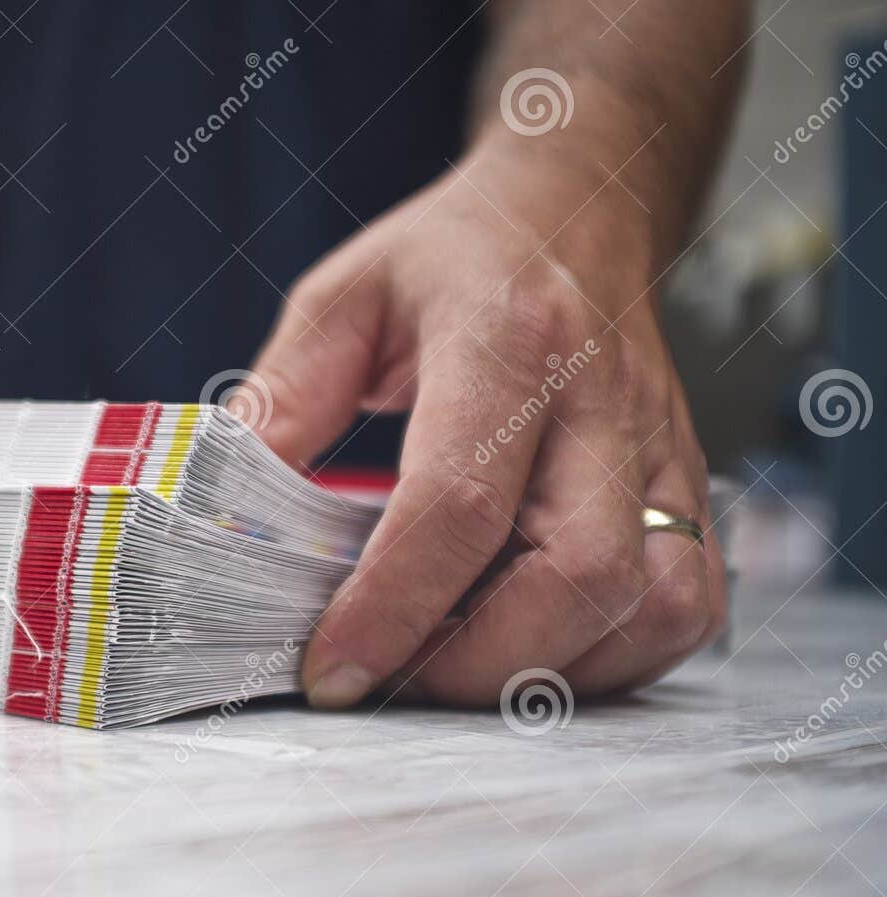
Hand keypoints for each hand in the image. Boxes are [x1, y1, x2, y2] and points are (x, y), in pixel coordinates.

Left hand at [245, 150, 727, 707]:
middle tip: (389, 678)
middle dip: (474, 662)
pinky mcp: (685, 484)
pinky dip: (610, 658)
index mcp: (506, 339)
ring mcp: (659, 447)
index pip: (459, 501)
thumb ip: (281, 404)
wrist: (576, 202)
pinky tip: (531, 647)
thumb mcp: (338, 301)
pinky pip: (685, 607)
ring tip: (450, 662)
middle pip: (578, 574)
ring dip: (544, 669)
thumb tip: (226, 518)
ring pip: (650, 605)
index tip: (329, 670)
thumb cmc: (452, 256)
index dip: (392, 606)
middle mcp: (601, 400)